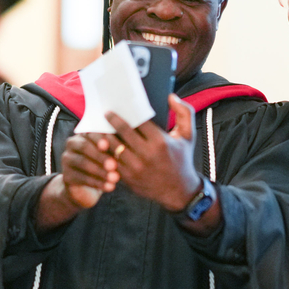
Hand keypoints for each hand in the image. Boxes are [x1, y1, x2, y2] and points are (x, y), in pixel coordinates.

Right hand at [35, 131, 117, 231]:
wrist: (87, 188)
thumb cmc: (104, 165)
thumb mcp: (110, 154)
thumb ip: (115, 146)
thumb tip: (128, 138)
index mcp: (83, 134)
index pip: (89, 132)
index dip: (99, 138)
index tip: (110, 145)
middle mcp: (71, 144)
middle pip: (84, 147)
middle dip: (100, 156)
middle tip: (114, 165)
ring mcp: (66, 160)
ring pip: (83, 163)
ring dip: (100, 171)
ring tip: (115, 178)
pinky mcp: (66, 177)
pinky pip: (81, 178)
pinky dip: (97, 183)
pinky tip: (109, 187)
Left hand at [102, 94, 198, 212]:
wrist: (179, 191)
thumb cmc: (182, 159)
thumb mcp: (189, 135)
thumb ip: (184, 112)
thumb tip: (171, 96)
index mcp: (160, 142)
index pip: (138, 122)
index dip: (124, 113)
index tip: (114, 108)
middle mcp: (147, 155)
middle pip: (122, 133)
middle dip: (111, 122)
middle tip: (104, 114)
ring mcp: (136, 168)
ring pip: (114, 149)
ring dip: (105, 138)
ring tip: (99, 129)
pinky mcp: (129, 179)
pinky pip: (112, 163)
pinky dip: (106, 154)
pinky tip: (102, 146)